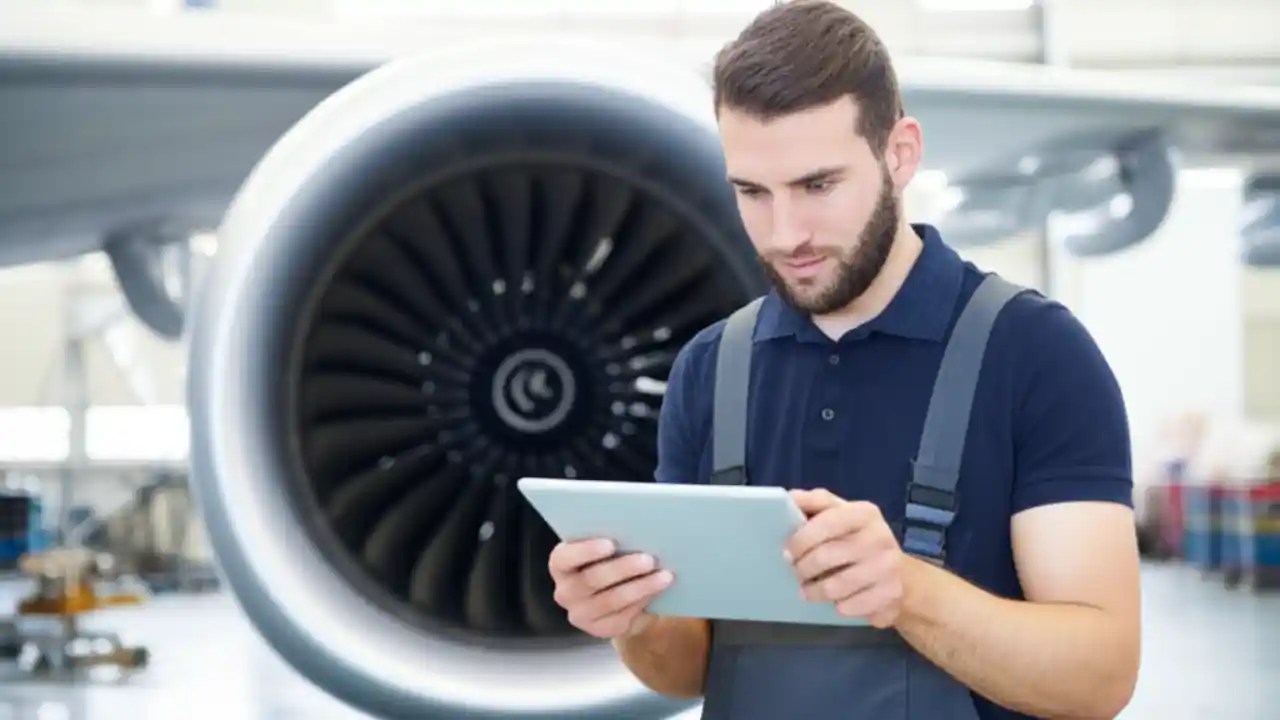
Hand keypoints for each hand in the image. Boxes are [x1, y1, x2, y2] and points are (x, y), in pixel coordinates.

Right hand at [548, 538, 673, 638]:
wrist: (619, 596)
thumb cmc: (612, 560)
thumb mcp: (607, 549)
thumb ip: (612, 540)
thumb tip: (637, 529)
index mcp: (561, 564)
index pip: (564, 558)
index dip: (585, 551)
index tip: (611, 544)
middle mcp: (565, 591)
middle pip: (591, 580)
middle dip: (623, 568)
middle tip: (649, 559)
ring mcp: (580, 614)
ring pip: (611, 601)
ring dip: (640, 587)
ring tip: (664, 575)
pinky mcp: (599, 630)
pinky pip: (622, 617)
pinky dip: (642, 602)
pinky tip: (657, 591)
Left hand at [785, 488, 905, 627]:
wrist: (899, 574)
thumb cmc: (858, 539)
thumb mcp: (840, 514)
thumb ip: (815, 503)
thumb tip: (789, 498)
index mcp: (864, 512)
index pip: (826, 522)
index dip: (801, 539)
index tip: (787, 552)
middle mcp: (880, 536)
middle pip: (826, 556)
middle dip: (803, 568)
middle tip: (796, 573)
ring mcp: (888, 567)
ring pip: (835, 587)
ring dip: (814, 592)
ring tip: (808, 591)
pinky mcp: (891, 594)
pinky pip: (849, 606)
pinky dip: (837, 607)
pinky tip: (836, 601)